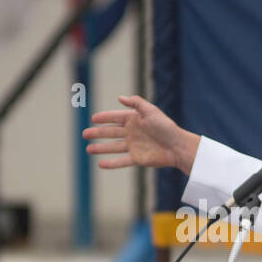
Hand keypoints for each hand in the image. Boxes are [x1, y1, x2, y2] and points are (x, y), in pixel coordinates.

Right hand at [83, 94, 200, 173]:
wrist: (177, 146)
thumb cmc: (166, 127)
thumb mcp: (151, 111)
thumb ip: (136, 103)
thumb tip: (120, 98)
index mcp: (134, 120)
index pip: (115, 118)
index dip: (104, 118)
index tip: (92, 119)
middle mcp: (132, 133)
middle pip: (111, 133)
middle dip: (97, 133)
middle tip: (84, 134)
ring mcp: (134, 146)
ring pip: (113, 147)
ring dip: (100, 148)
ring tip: (88, 149)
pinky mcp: (137, 159)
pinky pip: (121, 161)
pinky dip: (111, 163)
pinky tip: (100, 163)